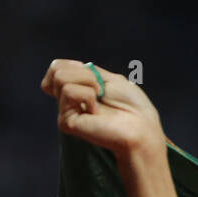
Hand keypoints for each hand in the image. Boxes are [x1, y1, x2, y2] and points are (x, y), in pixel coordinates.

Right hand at [39, 59, 163, 158]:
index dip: (75, 66)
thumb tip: (58, 68)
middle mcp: (68, 101)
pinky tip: (96, 112)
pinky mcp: (66, 122)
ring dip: (87, 82)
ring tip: (99, 99)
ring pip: (60, 77)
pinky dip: (88, 95)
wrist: (141, 127)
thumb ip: (83, 71)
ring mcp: (66, 112)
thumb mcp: (110, 78)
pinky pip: (69, 91)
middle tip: (100, 91)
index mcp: (77, 90)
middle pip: (57, 70)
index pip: (56, 67)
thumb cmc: (132, 106)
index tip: (95, 78)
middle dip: (84, 74)